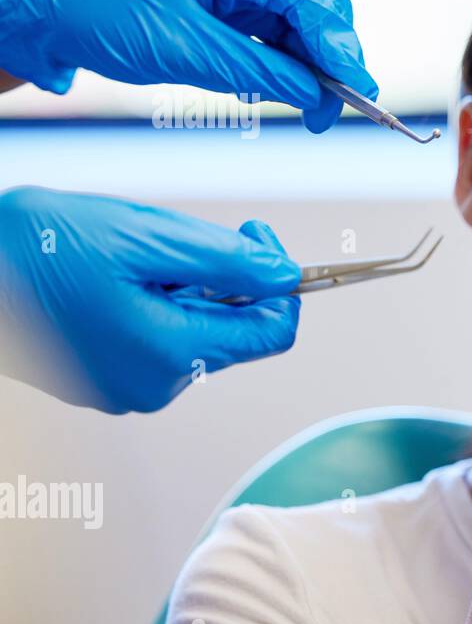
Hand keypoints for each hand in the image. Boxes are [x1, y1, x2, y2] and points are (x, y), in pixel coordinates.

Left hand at [0, 0, 375, 131]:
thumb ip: (262, 72)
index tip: (362, 91)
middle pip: (321, 6)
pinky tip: (283, 89)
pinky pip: (287, 30)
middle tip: (332, 114)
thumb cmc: (111, 17)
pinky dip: (291, 62)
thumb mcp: (190, 52)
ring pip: (310, 22)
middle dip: (332, 62)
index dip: (340, 47)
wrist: (68, 14)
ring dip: (313, 68)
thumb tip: (319, 96)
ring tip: (310, 112)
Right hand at [0, 186, 299, 413]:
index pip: (273, 332)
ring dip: (185, 289)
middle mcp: (155, 385)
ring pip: (194, 332)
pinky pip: (156, 341)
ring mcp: (125, 388)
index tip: (258, 240)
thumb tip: (286, 275)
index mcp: (172, 353)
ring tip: (129, 259)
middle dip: (224, 278)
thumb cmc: (32, 250)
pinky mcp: (102, 381)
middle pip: (234, 330)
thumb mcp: (144, 236)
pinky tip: (112, 279)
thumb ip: (226, 259)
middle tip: (179, 235)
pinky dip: (154, 305)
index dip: (281, 282)